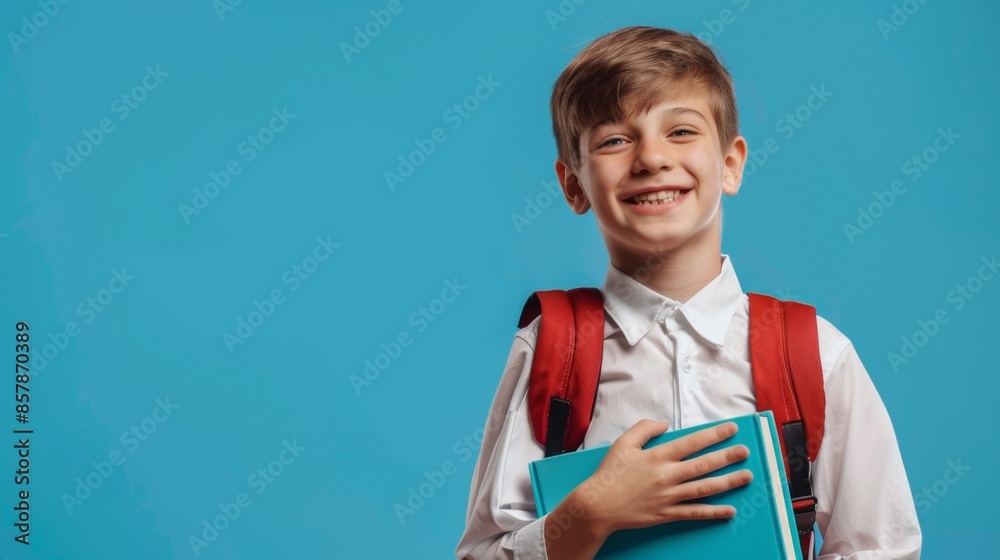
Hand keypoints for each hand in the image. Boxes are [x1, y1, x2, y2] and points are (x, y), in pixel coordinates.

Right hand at [573, 419, 751, 536]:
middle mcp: (667, 476)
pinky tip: (729, 510)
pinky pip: (695, 513)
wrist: (598, 506)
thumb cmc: (609, 473)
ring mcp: (669, 497)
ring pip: (705, 488)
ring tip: (746, 475)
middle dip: (728, 456)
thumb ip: (644, 428)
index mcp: (657, 456)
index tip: (730, 429)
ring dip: (728, 482)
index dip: (714, 435)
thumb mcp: (623, 443)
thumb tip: (665, 424)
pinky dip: (714, 512)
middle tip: (745, 450)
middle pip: (704, 465)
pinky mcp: (667, 514)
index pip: (692, 443)